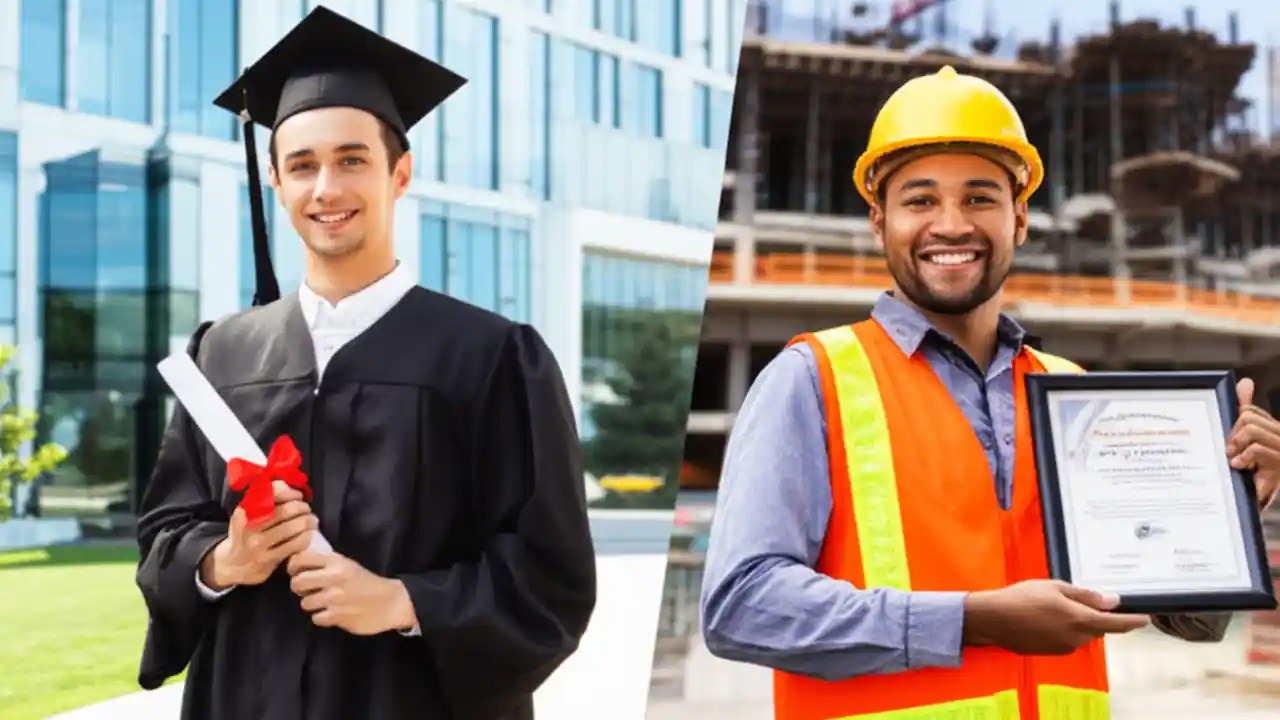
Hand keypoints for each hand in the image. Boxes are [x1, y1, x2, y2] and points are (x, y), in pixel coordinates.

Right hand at [201, 481, 316, 590]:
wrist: (232, 566)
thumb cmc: (245, 535)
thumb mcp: (246, 515)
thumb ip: (264, 498)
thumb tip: (286, 484)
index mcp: (244, 511)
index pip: (271, 494)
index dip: (291, 493)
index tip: (298, 495)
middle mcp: (250, 527)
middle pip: (286, 511)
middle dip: (303, 508)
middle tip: (307, 509)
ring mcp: (259, 545)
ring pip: (294, 528)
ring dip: (308, 522)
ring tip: (312, 521)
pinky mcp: (269, 560)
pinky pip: (295, 545)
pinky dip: (306, 537)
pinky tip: (308, 535)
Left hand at [286, 550, 416, 635]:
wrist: (391, 602)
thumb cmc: (367, 582)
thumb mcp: (348, 565)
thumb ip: (327, 563)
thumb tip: (300, 563)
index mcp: (336, 562)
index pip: (302, 558)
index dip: (293, 565)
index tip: (296, 571)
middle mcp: (333, 578)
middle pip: (297, 582)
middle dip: (299, 587)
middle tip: (306, 589)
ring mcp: (335, 598)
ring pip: (305, 602)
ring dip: (311, 604)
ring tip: (323, 602)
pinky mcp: (337, 616)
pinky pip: (316, 618)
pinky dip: (322, 617)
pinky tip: (332, 613)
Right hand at [963, 579, 1149, 655]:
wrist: (994, 619)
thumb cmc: (1023, 597)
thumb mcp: (1055, 587)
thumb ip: (1086, 596)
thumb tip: (1112, 601)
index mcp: (1080, 619)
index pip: (1116, 623)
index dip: (1133, 621)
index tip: (1146, 619)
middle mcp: (1077, 638)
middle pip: (1098, 628)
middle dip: (1096, 616)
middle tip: (1080, 600)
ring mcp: (1064, 648)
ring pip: (1082, 634)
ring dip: (1078, 622)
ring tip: (1054, 606)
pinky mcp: (1052, 652)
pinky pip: (1067, 640)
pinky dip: (1064, 630)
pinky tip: (1045, 618)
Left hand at [1227, 378, 1279, 511]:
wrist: (1265, 500)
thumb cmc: (1256, 475)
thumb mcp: (1245, 445)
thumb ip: (1244, 413)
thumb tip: (1245, 381)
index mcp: (1272, 429)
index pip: (1249, 410)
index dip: (1234, 422)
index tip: (1231, 441)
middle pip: (1246, 416)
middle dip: (1233, 434)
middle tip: (1232, 452)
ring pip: (1250, 428)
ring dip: (1238, 445)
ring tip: (1236, 460)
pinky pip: (1256, 448)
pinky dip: (1244, 457)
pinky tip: (1240, 467)